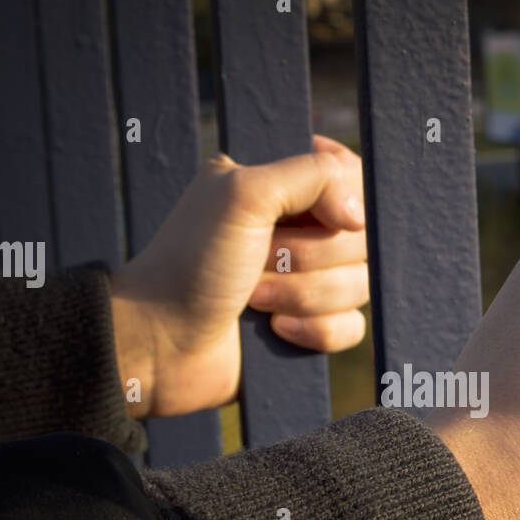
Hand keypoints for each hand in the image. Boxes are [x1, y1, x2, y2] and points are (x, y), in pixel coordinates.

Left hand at [111, 135, 368, 417]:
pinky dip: (316, 331)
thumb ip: (314, 176)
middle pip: (359, 237)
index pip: (350, 177)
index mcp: (279, 187)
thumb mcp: (242, 194)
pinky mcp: (310, 328)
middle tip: (259, 262)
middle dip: (309, 257)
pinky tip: (276, 331)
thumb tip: (359, 216)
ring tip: (255, 300)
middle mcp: (296, 230)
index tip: (299, 213)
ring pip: (359, 284)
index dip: (339, 199)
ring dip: (305, 295)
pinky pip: (352, 327)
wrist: (160, 343)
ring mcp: (305, 281)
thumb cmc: (189, 263)